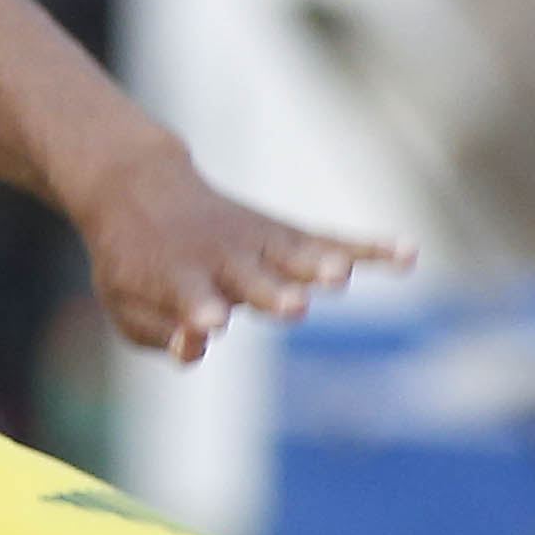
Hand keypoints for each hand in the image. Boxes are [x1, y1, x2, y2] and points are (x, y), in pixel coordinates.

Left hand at [78, 142, 411, 363]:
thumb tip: (196, 345)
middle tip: (292, 307)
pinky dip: (369, 248)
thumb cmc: (134, 263)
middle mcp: (220, 258)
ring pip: (294, 254)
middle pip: (250, 277)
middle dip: (270, 293)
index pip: (186, 296)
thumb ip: (158, 331)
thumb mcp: (125, 303)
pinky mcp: (286, 234)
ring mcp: (258, 243)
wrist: (142, 189)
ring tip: (342, 275)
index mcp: (173, 277)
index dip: (197, 310)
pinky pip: (334, 240)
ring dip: (319, 264)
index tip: (208, 322)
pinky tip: (408, 255)